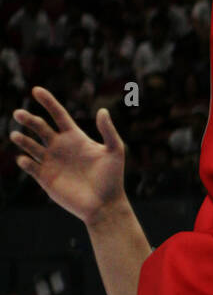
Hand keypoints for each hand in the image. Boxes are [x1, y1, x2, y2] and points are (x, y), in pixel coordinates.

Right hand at [10, 85, 126, 225]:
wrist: (105, 204)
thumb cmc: (113, 177)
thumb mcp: (115, 150)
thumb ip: (108, 130)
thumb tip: (102, 110)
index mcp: (75, 137)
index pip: (58, 115)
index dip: (48, 102)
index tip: (36, 90)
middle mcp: (60, 147)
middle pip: (40, 128)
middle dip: (29, 120)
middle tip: (18, 113)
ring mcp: (52, 163)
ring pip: (32, 147)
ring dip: (23, 140)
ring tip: (15, 134)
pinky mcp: (46, 179)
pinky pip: (32, 168)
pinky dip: (26, 162)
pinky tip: (24, 159)